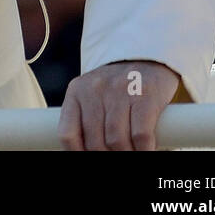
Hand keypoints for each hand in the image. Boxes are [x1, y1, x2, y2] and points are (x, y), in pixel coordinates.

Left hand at [58, 60, 179, 150]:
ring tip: (131, 153)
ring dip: (125, 154)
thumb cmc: (117, 87)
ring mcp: (119, 91)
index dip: (77, 153)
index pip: (67, 134)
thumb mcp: (93, 95)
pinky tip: (145, 149)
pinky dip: (143, 150)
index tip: (89, 156)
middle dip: (106, 155)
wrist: (146, 57)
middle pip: (95, 142)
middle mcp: (94, 89)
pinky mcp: (145, 95)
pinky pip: (140, 135)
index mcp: (76, 91)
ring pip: (116, 141)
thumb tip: (87, 151)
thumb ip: (86, 118)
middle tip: (115, 155)